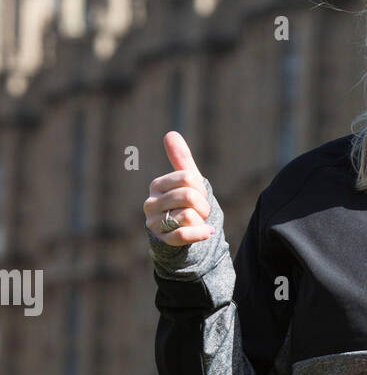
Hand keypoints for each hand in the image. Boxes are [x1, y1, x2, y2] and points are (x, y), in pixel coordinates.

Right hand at [143, 131, 212, 245]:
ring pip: (187, 215)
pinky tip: (207, 232)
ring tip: (198, 222)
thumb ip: (181, 159)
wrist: (183, 235)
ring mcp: (155, 224)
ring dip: (201, 220)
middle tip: (201, 212)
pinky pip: (184, 234)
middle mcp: (151, 204)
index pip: (187, 178)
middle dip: (203, 205)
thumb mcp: (186, 182)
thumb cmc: (185, 204)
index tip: (200, 197)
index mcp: (157, 185)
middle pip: (189, 196)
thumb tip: (170, 133)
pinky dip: (200, 234)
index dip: (201, 188)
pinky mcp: (163, 241)